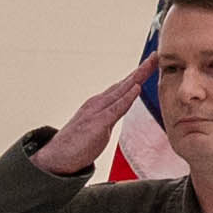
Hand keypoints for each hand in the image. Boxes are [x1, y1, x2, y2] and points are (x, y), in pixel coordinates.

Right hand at [33, 52, 157, 177]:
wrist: (56, 157)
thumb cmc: (76, 145)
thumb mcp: (99, 127)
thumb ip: (110, 115)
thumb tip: (120, 109)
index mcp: (99, 104)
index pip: (122, 86)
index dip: (137, 74)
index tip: (151, 63)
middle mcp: (98, 103)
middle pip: (124, 83)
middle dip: (141, 69)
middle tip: (156, 55)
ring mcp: (97, 111)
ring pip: (121, 90)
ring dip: (137, 76)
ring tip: (150, 63)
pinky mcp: (97, 123)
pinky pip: (116, 108)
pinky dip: (127, 97)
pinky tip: (136, 87)